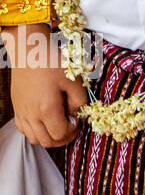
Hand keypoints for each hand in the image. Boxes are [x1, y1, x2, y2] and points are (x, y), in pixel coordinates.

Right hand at [2, 23, 87, 147]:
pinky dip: (35, 131)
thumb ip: (78, 101)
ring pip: (34, 138)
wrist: (29, 52)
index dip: (72, 132)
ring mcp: (21, 113)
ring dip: (48, 137)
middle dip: (62, 139)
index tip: (78, 122)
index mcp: (47, 109)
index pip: (60, 134)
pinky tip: (45, 120)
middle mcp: (31, 115)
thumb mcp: (73, 80)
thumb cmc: (52, 63)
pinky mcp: (16, 108)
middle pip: (46, 141)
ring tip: (59, 125)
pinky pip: (24, 129)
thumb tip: (76, 115)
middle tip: (72, 128)